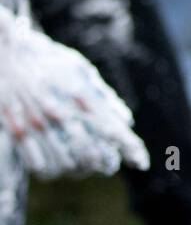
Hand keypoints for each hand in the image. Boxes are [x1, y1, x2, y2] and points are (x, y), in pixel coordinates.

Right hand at [0, 16, 148, 178]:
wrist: (6, 53)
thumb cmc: (47, 61)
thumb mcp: (81, 70)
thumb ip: (104, 97)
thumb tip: (126, 121)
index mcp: (80, 95)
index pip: (113, 130)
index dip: (131, 149)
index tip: (142, 162)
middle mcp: (61, 111)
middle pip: (92, 155)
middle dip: (104, 164)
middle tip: (107, 164)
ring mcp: (38, 123)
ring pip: (68, 165)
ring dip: (79, 170)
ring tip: (82, 166)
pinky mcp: (18, 131)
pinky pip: (41, 167)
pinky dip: (53, 171)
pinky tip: (57, 164)